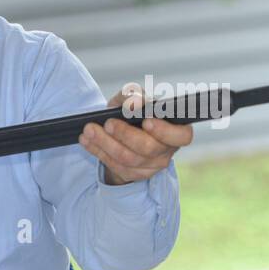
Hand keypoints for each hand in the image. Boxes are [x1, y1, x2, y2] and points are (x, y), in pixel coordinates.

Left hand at [79, 82, 193, 185]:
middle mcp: (167, 151)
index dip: (165, 131)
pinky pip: (116, 166)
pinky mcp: (134, 174)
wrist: (119, 129)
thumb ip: (135, 95)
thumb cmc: (131, 110)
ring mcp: (152, 166)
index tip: (146, 121)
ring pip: (129, 159)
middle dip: (125, 135)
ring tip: (89, 130)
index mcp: (176, 130)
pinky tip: (86, 141)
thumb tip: (135, 103)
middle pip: (149, 148)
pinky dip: (99, 151)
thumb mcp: (132, 97)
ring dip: (106, 143)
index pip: (182, 136)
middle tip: (108, 123)